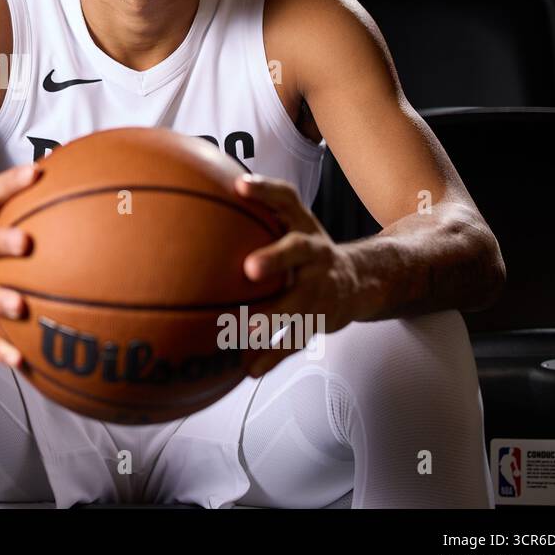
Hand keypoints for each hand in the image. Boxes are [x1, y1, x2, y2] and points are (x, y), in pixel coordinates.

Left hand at [234, 172, 362, 377]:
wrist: (360, 280)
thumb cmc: (306, 251)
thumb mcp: (290, 226)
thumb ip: (255, 216)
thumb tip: (195, 204)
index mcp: (302, 225)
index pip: (287, 199)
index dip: (266, 191)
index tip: (241, 186)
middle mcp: (314, 252)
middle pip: (298, 250)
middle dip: (275, 258)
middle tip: (249, 268)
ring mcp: (321, 286)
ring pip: (300, 302)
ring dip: (275, 317)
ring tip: (246, 331)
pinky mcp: (321, 318)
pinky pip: (297, 339)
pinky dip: (273, 355)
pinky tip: (249, 367)